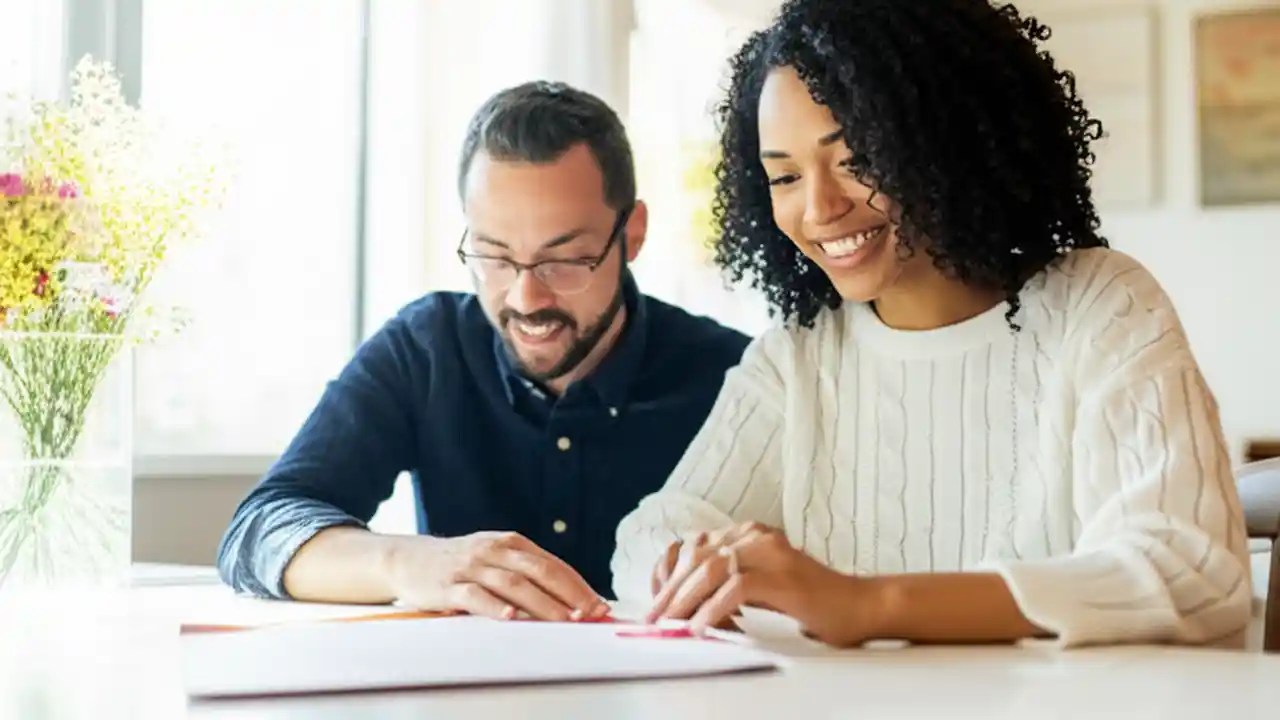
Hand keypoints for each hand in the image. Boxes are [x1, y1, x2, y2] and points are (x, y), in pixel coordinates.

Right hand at [385, 532, 607, 621]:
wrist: (408, 558)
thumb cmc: (461, 564)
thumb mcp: (495, 558)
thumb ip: (526, 574)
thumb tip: (571, 599)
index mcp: (511, 543)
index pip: (553, 565)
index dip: (579, 585)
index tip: (600, 606)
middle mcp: (494, 550)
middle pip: (539, 571)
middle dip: (570, 594)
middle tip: (591, 614)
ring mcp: (471, 566)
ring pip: (513, 584)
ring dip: (542, 604)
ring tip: (564, 621)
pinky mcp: (448, 585)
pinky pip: (474, 596)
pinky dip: (494, 606)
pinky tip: (511, 617)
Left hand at [648, 523, 879, 645]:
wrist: (858, 605)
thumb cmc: (809, 600)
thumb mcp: (760, 585)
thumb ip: (728, 583)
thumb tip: (685, 604)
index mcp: (748, 533)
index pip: (693, 546)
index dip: (668, 574)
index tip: (655, 601)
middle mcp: (756, 535)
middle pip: (697, 558)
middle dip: (670, 591)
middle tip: (653, 619)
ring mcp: (770, 552)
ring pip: (711, 570)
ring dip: (684, 600)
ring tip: (670, 624)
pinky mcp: (782, 575)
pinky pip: (735, 589)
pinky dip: (712, 610)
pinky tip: (702, 628)